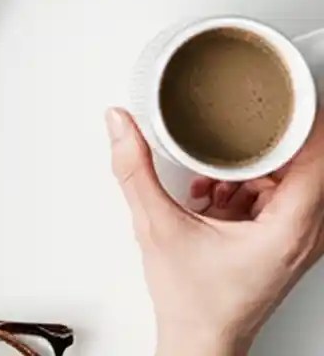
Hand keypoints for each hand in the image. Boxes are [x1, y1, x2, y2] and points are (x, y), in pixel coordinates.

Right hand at [106, 107, 323, 355]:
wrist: (200, 340)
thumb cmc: (194, 301)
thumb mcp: (156, 226)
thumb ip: (134, 169)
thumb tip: (121, 125)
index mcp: (292, 225)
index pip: (320, 151)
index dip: (303, 116)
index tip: (278, 94)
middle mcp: (307, 230)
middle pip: (306, 158)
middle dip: (265, 140)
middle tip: (231, 127)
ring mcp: (300, 236)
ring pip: (292, 175)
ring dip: (254, 165)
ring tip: (215, 177)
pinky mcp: (287, 240)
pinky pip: (280, 194)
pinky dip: (249, 185)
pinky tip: (217, 195)